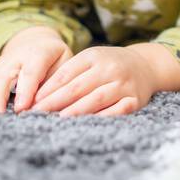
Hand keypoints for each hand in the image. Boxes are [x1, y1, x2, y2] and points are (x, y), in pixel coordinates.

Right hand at [0, 25, 71, 114]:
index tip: (21, 109)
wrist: (37, 40)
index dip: (25, 90)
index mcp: (37, 54)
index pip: (30, 72)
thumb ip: (57, 82)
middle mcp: (14, 59)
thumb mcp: (65, 62)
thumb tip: (46, 105)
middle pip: (3, 77)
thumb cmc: (55, 57)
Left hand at [27, 42, 165, 116]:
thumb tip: (40, 96)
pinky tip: (88, 123)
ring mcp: (124, 84)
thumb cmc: (110, 65)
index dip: (49, 89)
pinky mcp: (136, 100)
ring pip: (96, 98)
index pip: (67, 74)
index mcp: (95, 56)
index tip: (33, 102)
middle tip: (38, 113)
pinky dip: (102, 117)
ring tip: (58, 119)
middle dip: (56, 102)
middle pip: (78, 87)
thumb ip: (69, 74)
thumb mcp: (91, 60)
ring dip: (76, 110)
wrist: (146, 66)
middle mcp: (110, 68)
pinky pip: (117, 111)